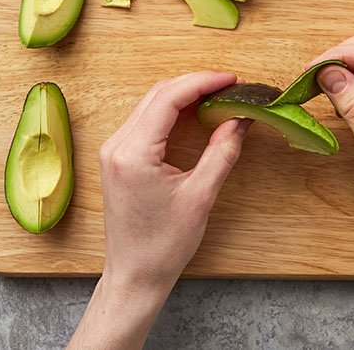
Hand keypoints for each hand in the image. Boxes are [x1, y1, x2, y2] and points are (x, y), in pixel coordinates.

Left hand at [98, 71, 250, 293]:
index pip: (169, 97)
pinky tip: (195, 114)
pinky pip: (145, 120)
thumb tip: (240, 119)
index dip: (203, 81)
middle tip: (230, 87)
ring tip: (218, 97)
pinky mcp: (117, 157)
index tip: (232, 79)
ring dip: (184, 95)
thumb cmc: (163, 245)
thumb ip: (222, 152)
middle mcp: (116, 145)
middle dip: (196, 84)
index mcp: (133, 153)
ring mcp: (113, 149)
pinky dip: (171, 111)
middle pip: (158, 94)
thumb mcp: (201, 197)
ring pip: (150, 103)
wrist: (134, 274)